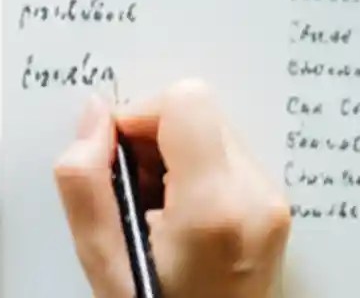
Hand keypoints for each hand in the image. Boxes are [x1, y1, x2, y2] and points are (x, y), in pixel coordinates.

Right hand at [53, 80, 290, 297]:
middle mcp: (256, 198)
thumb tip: (94, 115)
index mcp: (214, 207)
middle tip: (131, 194)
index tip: (115, 159)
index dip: (138, 118)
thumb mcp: (99, 258)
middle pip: (198, 112)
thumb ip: (84, 180)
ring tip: (153, 211)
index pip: (186, 100)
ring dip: (171, 155)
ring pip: (211, 131)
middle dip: (152, 138)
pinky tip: (176, 218)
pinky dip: (193, 172)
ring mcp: (273, 206)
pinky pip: (227, 158)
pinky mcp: (275, 211)